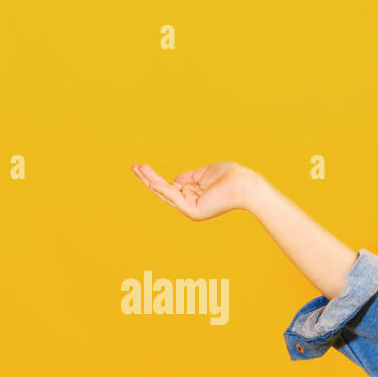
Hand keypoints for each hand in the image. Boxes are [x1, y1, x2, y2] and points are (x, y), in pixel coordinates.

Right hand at [130, 161, 257, 219]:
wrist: (244, 184)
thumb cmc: (230, 177)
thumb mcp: (205, 173)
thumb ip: (190, 177)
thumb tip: (174, 179)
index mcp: (194, 194)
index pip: (170, 186)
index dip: (154, 176)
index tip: (141, 165)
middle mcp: (191, 203)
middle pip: (164, 191)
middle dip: (147, 178)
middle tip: (133, 166)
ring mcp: (191, 208)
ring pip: (166, 194)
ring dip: (150, 181)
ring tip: (137, 169)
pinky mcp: (193, 211)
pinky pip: (174, 199)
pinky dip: (162, 190)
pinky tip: (151, 182)